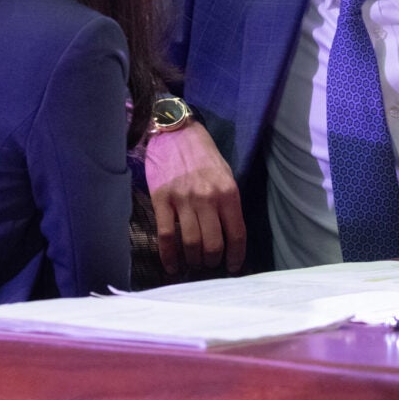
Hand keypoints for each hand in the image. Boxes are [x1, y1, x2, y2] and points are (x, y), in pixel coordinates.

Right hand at [144, 120, 245, 275]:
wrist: (174, 132)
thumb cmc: (202, 154)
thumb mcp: (225, 174)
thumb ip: (228, 203)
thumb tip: (229, 235)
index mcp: (228, 192)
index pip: (236, 235)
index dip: (235, 257)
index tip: (232, 267)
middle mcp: (207, 198)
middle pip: (213, 244)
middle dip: (212, 261)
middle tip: (209, 264)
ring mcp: (183, 199)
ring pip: (191, 243)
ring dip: (193, 261)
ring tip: (193, 264)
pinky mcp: (162, 199)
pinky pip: (166, 235)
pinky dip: (169, 256)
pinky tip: (172, 266)